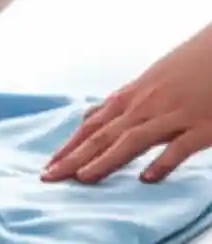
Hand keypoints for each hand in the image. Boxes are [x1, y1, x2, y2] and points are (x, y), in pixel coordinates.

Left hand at [43, 23, 211, 183]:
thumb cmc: (191, 64)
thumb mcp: (150, 80)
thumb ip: (122, 102)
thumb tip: (91, 116)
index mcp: (133, 96)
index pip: (92, 126)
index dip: (69, 147)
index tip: (48, 167)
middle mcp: (147, 105)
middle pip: (104, 135)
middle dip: (74, 158)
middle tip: (49, 178)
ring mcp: (175, 114)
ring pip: (134, 139)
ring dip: (107, 159)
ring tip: (84, 178)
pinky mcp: (205, 125)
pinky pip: (181, 146)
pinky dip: (163, 161)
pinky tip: (147, 178)